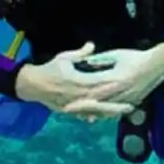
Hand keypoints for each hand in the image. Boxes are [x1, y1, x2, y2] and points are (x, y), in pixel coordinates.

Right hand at [15, 42, 134, 120]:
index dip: (113, 86)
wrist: (32, 85)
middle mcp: (78, 95)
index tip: (125, 85)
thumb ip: (80, 54)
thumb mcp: (63, 58)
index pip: (99, 83)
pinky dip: (96, 115)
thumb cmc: (48, 69)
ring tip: (123, 112)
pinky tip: (105, 117)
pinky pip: (85, 114)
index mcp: (78, 81)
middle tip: (131, 106)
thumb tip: (92, 45)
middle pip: (101, 101)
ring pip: (95, 110)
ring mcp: (74, 105)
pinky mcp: (69, 111)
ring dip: (110, 112)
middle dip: (116, 104)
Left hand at [76, 44, 163, 108]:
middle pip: (98, 101)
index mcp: (115, 78)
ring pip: (106, 109)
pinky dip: (105, 113)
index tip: (69, 94)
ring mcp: (127, 98)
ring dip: (93, 112)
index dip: (81, 92)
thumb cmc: (136, 57)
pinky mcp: (133, 102)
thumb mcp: (117, 55)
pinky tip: (96, 115)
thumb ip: (101, 59)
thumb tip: (86, 62)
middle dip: (83, 106)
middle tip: (68, 108)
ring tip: (78, 114)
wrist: (159, 65)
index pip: (94, 87)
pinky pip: (116, 111)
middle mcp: (121, 91)